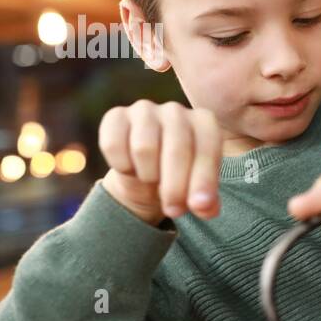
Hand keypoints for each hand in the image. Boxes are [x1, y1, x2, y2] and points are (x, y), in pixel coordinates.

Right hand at [98, 100, 221, 224]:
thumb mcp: (197, 191)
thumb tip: (206, 208)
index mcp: (205, 122)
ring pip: (144, 148)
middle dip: (175, 187)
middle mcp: (177, 111)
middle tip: (174, 210)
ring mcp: (145, 110)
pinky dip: (122, 165)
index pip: (208, 149)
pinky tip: (130, 168)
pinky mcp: (116, 115)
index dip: (203, 180)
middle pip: (176, 150)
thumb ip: (206, 201)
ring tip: (152, 181)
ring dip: (148, 175)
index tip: (198, 207)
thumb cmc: (180, 179)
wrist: (146, 175)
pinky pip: (113, 144)